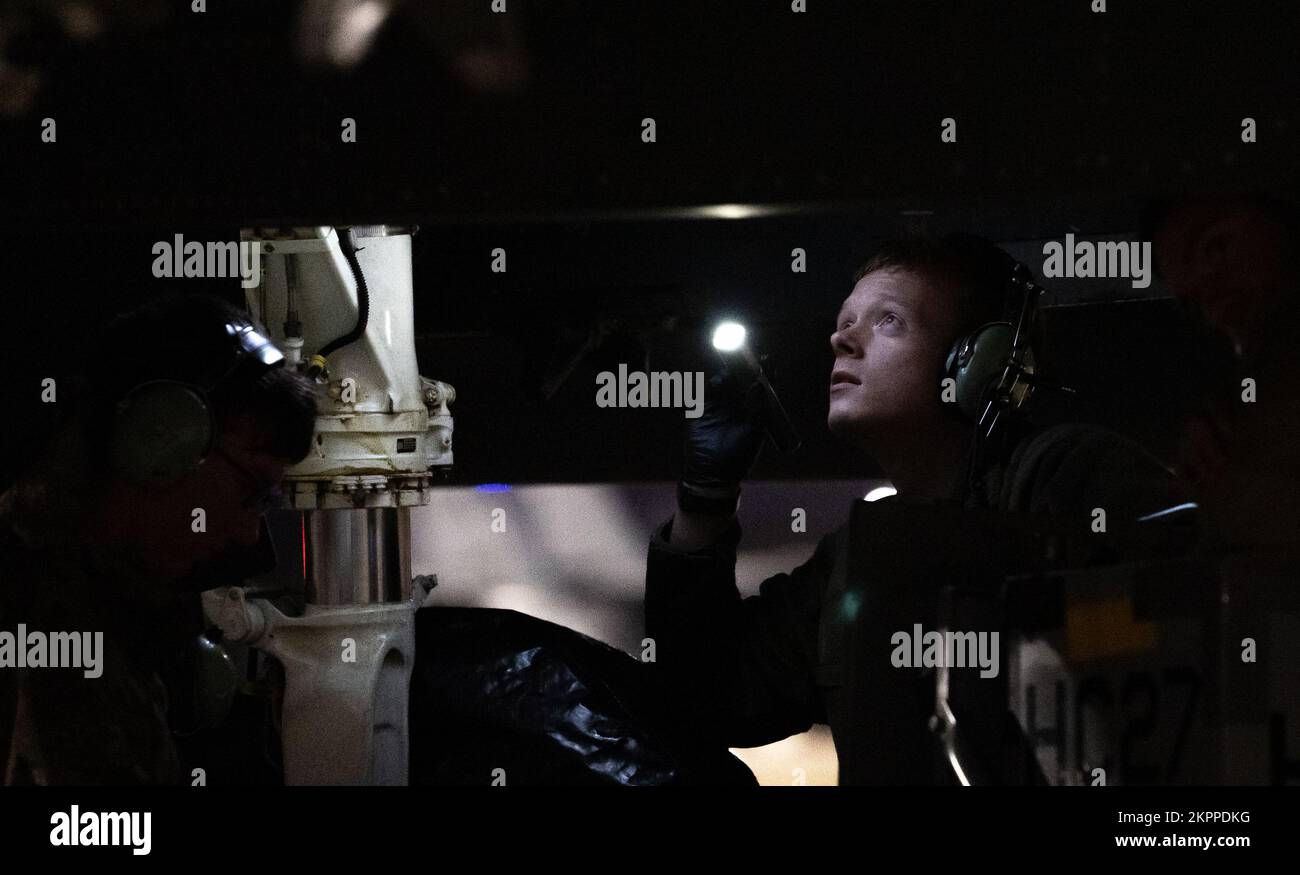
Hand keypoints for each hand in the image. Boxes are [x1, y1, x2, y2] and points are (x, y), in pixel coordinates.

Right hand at [679, 366, 766, 508]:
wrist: (711, 473)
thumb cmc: (738, 456)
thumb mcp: (754, 433)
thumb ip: (758, 409)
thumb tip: (760, 385)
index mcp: (753, 409)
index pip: (760, 386)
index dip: (764, 372)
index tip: (766, 360)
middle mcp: (737, 404)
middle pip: (741, 378)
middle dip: (743, 366)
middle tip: (746, 354)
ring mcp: (719, 405)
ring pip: (724, 381)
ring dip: (727, 372)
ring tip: (732, 365)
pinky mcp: (702, 408)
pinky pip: (706, 391)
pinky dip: (712, 384)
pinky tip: (718, 382)